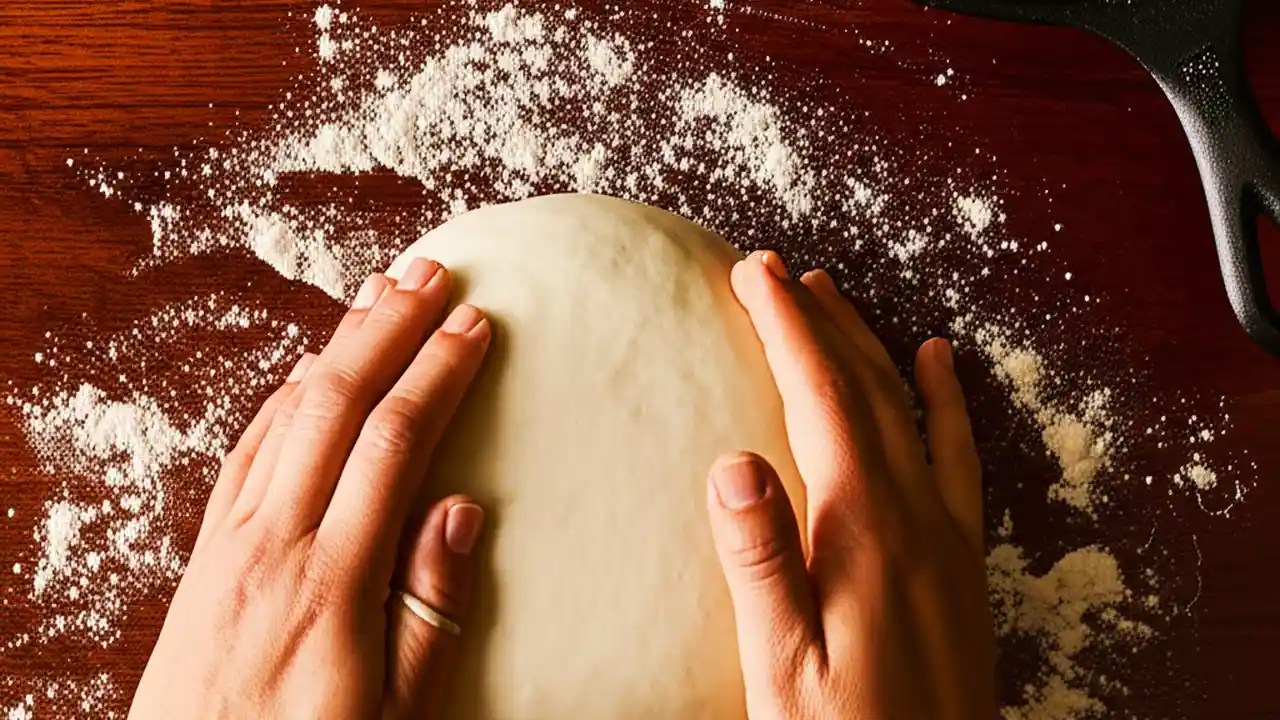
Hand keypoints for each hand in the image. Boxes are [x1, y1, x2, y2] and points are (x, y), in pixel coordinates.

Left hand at [130, 258, 491, 719]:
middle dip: (388, 329)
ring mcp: (231, 543)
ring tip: (380, 296)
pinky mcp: (208, 553)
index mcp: (334, 582)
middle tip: (432, 274)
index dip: (438, 373)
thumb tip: (458, 508)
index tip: (475, 326)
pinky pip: (248, 450)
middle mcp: (274, 543)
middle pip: (334, 403)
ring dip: (337, 346)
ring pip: (285, 414)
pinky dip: (284, 396)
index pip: (393, 442)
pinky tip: (311, 369)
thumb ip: (431, 610)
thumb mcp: (398, 713)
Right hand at [705, 251, 994, 718]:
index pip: (822, 400)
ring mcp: (947, 535)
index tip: (754, 272)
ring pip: (910, 410)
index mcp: (867, 531)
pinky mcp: (960, 560)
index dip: (787, 328)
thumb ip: (762, 567)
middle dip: (818, 319)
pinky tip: (938, 364)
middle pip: (866, 389)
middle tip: (775, 269)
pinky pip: (958, 457)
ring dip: (870, 345)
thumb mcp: (782, 669)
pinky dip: (946, 402)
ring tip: (834, 295)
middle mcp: (917, 517)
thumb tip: (733, 463)